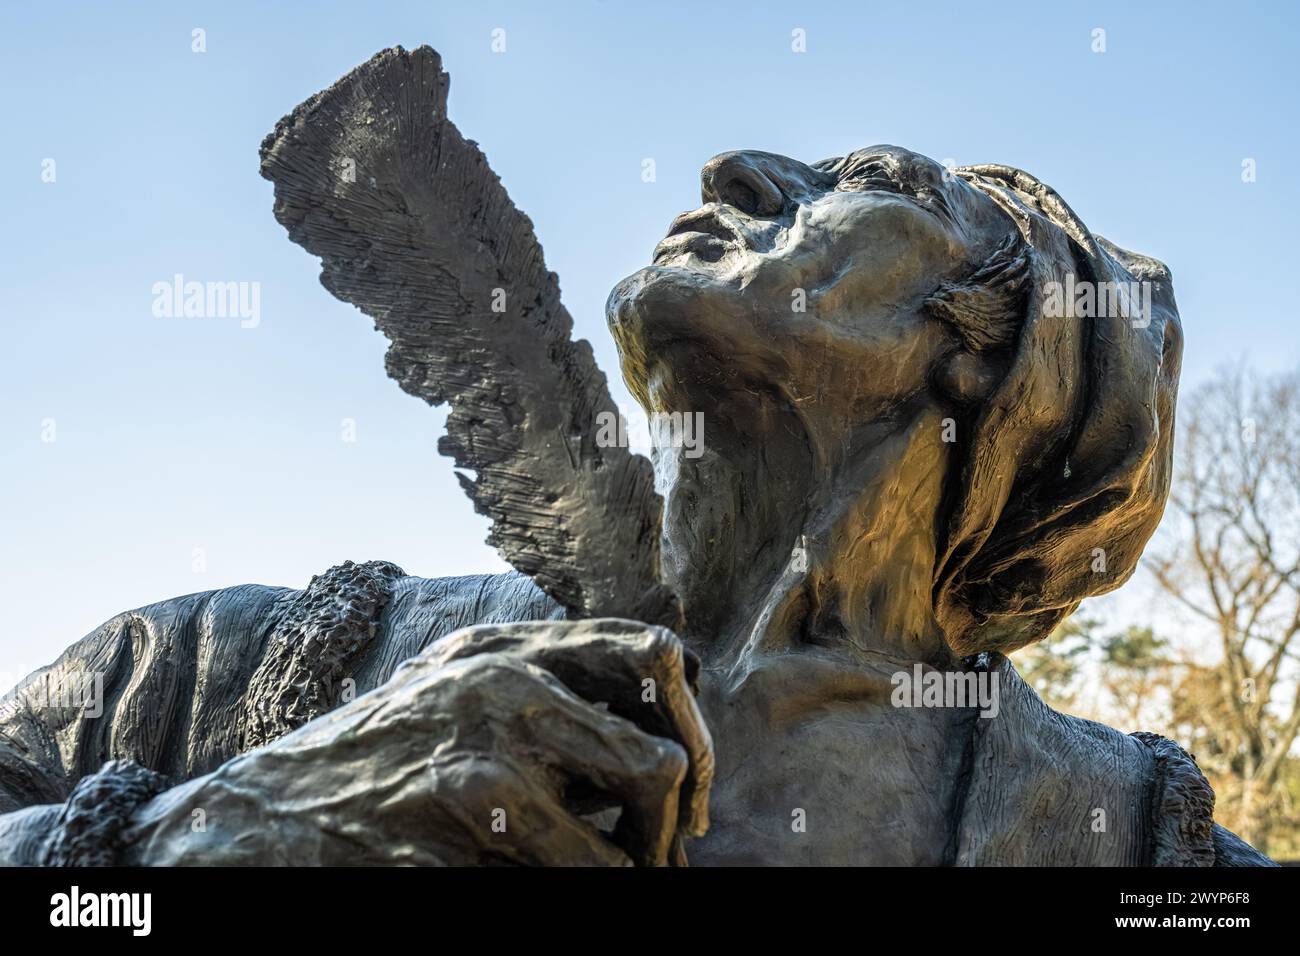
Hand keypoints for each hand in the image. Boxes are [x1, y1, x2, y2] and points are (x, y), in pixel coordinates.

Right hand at [120, 619, 712, 865]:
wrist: (273, 808)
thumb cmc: (385, 744)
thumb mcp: (464, 678)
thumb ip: (550, 673)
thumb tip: (672, 699)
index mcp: (511, 647)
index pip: (653, 653)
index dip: (690, 716)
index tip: (687, 767)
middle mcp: (503, 696)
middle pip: (659, 764)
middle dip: (675, 822)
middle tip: (667, 846)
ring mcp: (479, 776)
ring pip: (621, 856)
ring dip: (628, 876)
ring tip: (613, 872)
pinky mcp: (458, 848)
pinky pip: (562, 886)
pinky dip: (578, 888)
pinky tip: (546, 877)